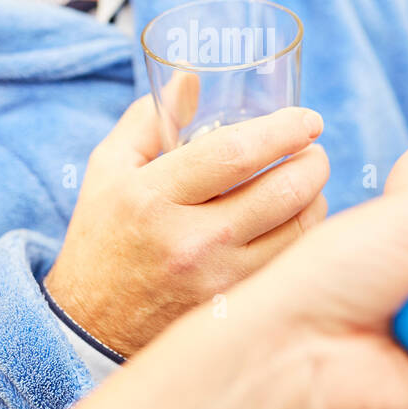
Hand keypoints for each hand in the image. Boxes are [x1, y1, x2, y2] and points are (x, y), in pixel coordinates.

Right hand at [44, 94, 329, 356]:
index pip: (235, 153)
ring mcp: (216, 281)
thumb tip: (191, 78)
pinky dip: (305, 238)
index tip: (308, 120)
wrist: (90, 330)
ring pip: (299, 231)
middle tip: (314, 151)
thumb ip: (149, 119)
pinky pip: (291, 265)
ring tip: (308, 184)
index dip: (282, 131)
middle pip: (282, 191)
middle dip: (313, 162)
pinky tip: (297, 223)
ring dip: (316, 199)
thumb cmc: (102, 238)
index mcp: (152, 196)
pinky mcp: (234, 308)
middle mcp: (189, 242)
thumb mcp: (109, 170)